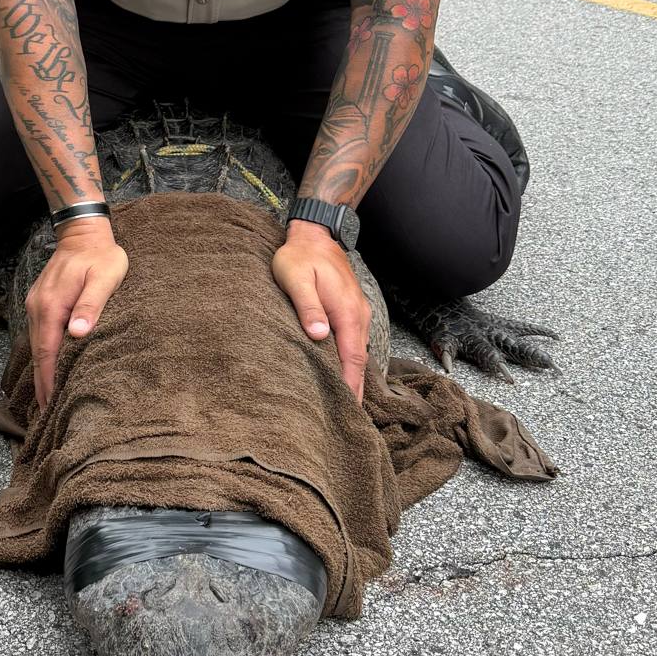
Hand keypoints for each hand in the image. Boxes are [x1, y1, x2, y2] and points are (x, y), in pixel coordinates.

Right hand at [27, 220, 128, 410]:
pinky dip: (41, 354)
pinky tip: (47, 366)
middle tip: (45, 413)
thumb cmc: (101, 256)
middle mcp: (38, 307)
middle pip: (37, 353)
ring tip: (47, 397)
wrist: (84, 232)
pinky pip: (37, 334)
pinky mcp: (40, 301)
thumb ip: (91, 306)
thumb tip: (77, 334)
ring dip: (40, 371)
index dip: (48, 379)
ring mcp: (36, 303)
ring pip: (35, 344)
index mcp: (52, 305)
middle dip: (41, 383)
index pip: (47, 351)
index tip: (50, 404)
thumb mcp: (104, 279)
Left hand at [272, 223, 368, 402]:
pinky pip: (355, 341)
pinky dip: (351, 361)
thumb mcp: (297, 279)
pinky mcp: (351, 310)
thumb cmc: (300, 257)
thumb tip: (319, 335)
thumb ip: (308, 306)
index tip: (350, 411)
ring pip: (358, 352)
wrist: (315, 235)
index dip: (350, 385)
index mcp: (347, 312)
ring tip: (347, 404)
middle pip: (359, 360)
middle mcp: (358, 315)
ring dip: (353, 376)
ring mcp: (357, 313)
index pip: (351, 357)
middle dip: (355, 389)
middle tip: (350, 420)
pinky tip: (344, 372)